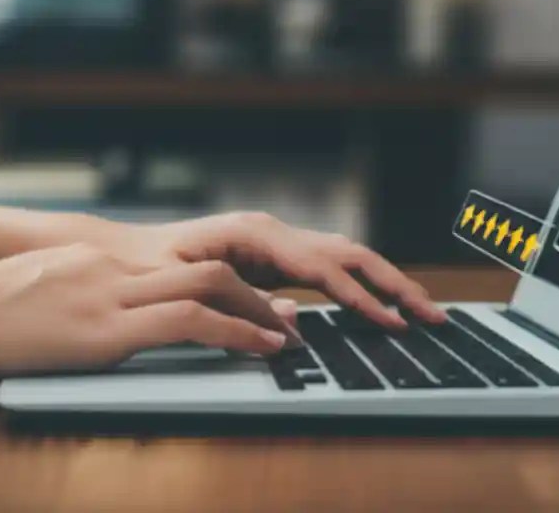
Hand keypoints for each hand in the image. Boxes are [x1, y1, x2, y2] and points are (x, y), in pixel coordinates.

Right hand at [0, 244, 294, 384]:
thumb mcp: (35, 299)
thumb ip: (74, 304)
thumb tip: (93, 329)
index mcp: (99, 263)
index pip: (183, 266)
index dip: (231, 286)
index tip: (260, 303)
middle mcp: (113, 269)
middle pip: (208, 271)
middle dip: (257, 297)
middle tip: (289, 320)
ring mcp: (110, 295)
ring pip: (209, 287)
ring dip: (257, 313)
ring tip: (285, 337)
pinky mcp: (103, 329)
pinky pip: (187, 323)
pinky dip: (234, 333)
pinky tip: (258, 348)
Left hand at [100, 212, 446, 329]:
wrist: (125, 254)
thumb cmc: (148, 268)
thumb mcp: (183, 288)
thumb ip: (238, 305)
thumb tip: (291, 325)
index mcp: (257, 234)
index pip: (325, 267)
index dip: (362, 296)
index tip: (391, 321)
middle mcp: (275, 233)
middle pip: (351, 254)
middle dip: (395, 285)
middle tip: (433, 315)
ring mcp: (279, 244)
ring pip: (348, 258)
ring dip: (387, 284)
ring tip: (423, 311)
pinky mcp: (278, 260)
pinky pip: (332, 269)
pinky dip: (363, 286)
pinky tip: (382, 307)